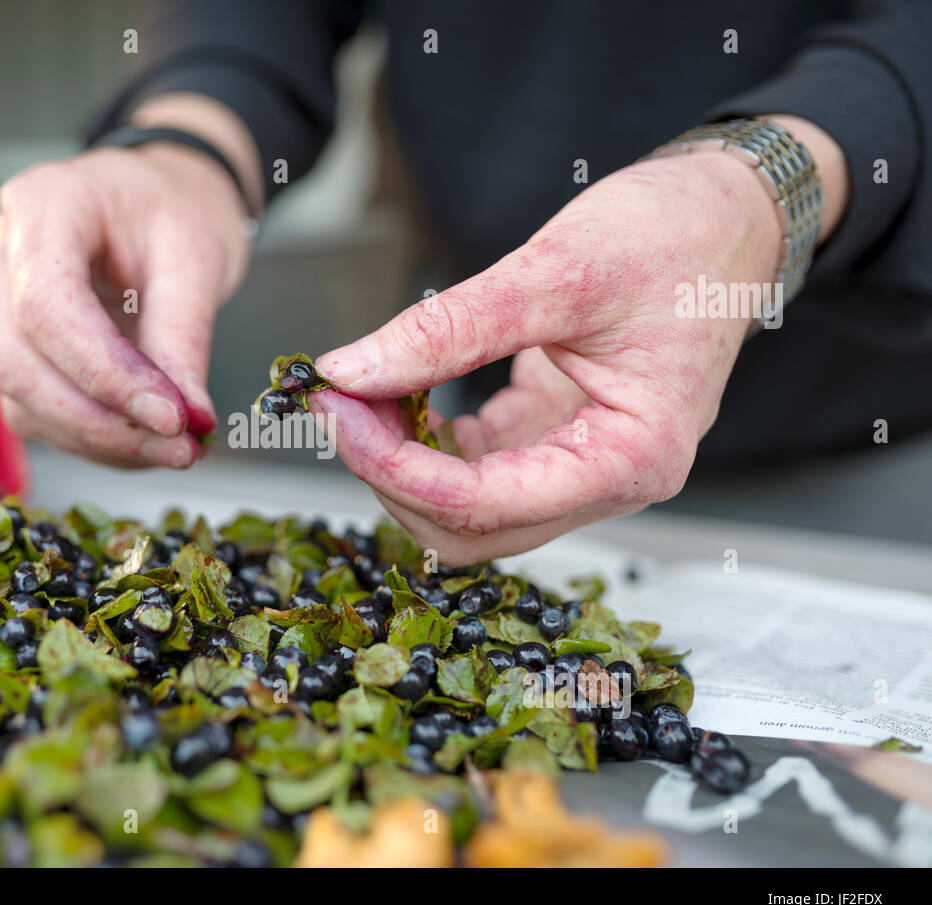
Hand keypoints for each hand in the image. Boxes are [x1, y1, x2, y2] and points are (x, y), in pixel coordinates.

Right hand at [0, 140, 249, 467]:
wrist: (163, 199)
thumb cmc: (176, 207)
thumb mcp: (197, 257)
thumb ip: (185, 337)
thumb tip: (189, 418)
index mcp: (42, 205)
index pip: (47, 308)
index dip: (105, 375)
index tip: (170, 417)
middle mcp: (1, 253)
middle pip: (19, 361)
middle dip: (100, 421)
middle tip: (179, 448)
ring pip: (22, 396)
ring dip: (98, 439)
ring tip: (173, 448)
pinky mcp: (15, 347)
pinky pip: (37, 409)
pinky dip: (93, 437)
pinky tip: (144, 439)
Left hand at [309, 149, 789, 562]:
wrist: (731, 214)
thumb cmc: (678, 235)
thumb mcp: (558, 270)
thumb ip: (450, 329)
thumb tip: (350, 371)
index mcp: (630, 457)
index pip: (485, 505)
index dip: (394, 466)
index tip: (336, 406)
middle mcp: (611, 480)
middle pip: (471, 527)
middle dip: (392, 475)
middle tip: (341, 401)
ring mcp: (585, 466)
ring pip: (469, 510)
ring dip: (405, 465)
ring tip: (364, 393)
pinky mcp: (562, 439)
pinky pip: (482, 473)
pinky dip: (431, 445)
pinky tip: (407, 395)